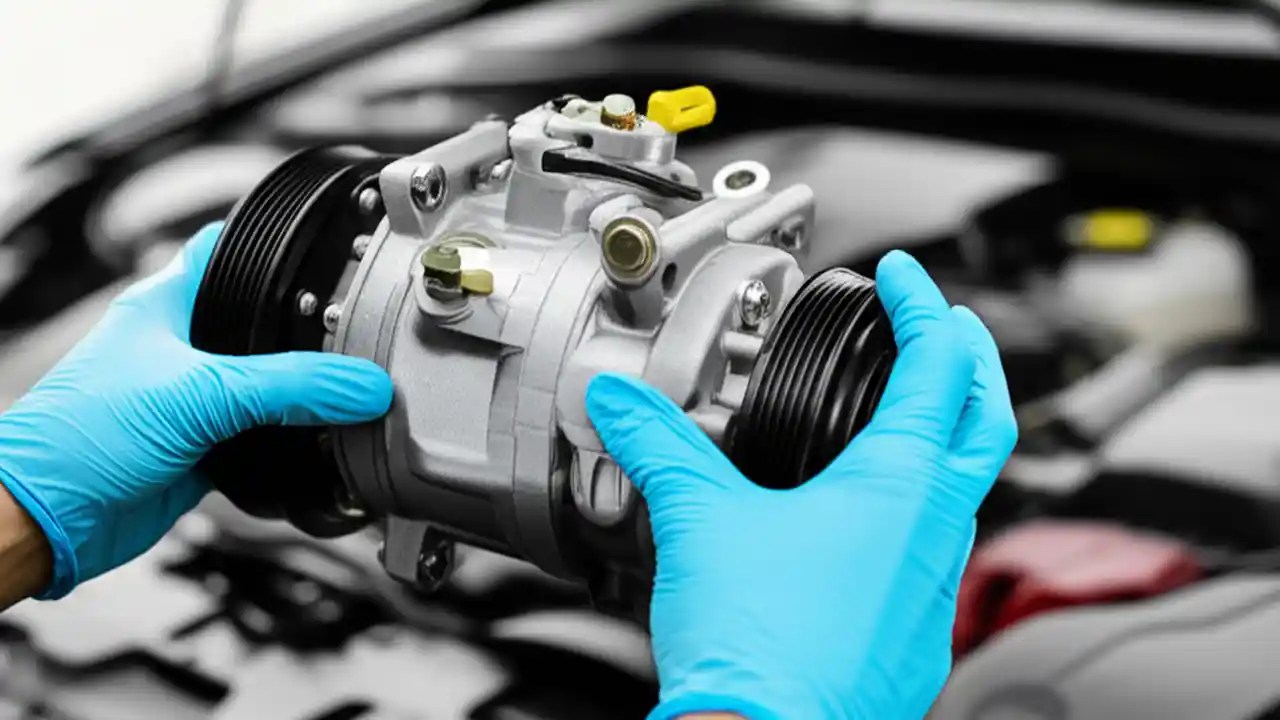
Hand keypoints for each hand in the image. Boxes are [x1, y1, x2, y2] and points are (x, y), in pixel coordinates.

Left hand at [0, 223, 392, 599]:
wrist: (50, 521)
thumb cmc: (80, 439)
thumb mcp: (202, 394)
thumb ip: (292, 387)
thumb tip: (362, 385)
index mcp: (166, 304)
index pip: (226, 249)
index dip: (276, 245)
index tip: (326, 248)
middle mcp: (179, 347)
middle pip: (258, 324)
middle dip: (305, 330)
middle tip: (353, 329)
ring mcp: (190, 400)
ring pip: (264, 385)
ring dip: (299, 393)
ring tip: (345, 387)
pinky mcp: (200, 449)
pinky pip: (259, 438)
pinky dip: (287, 443)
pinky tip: (314, 443)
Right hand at [586, 251, 1016, 719]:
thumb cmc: (754, 645)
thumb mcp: (698, 518)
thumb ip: (659, 445)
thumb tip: (620, 401)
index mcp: (900, 484)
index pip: (940, 366)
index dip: (922, 308)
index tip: (906, 280)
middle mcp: (935, 532)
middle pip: (985, 421)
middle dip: (968, 362)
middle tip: (943, 330)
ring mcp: (932, 589)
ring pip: (963, 494)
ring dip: (944, 441)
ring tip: (902, 421)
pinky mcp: (913, 636)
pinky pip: (933, 556)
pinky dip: (917, 515)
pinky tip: (868, 526)